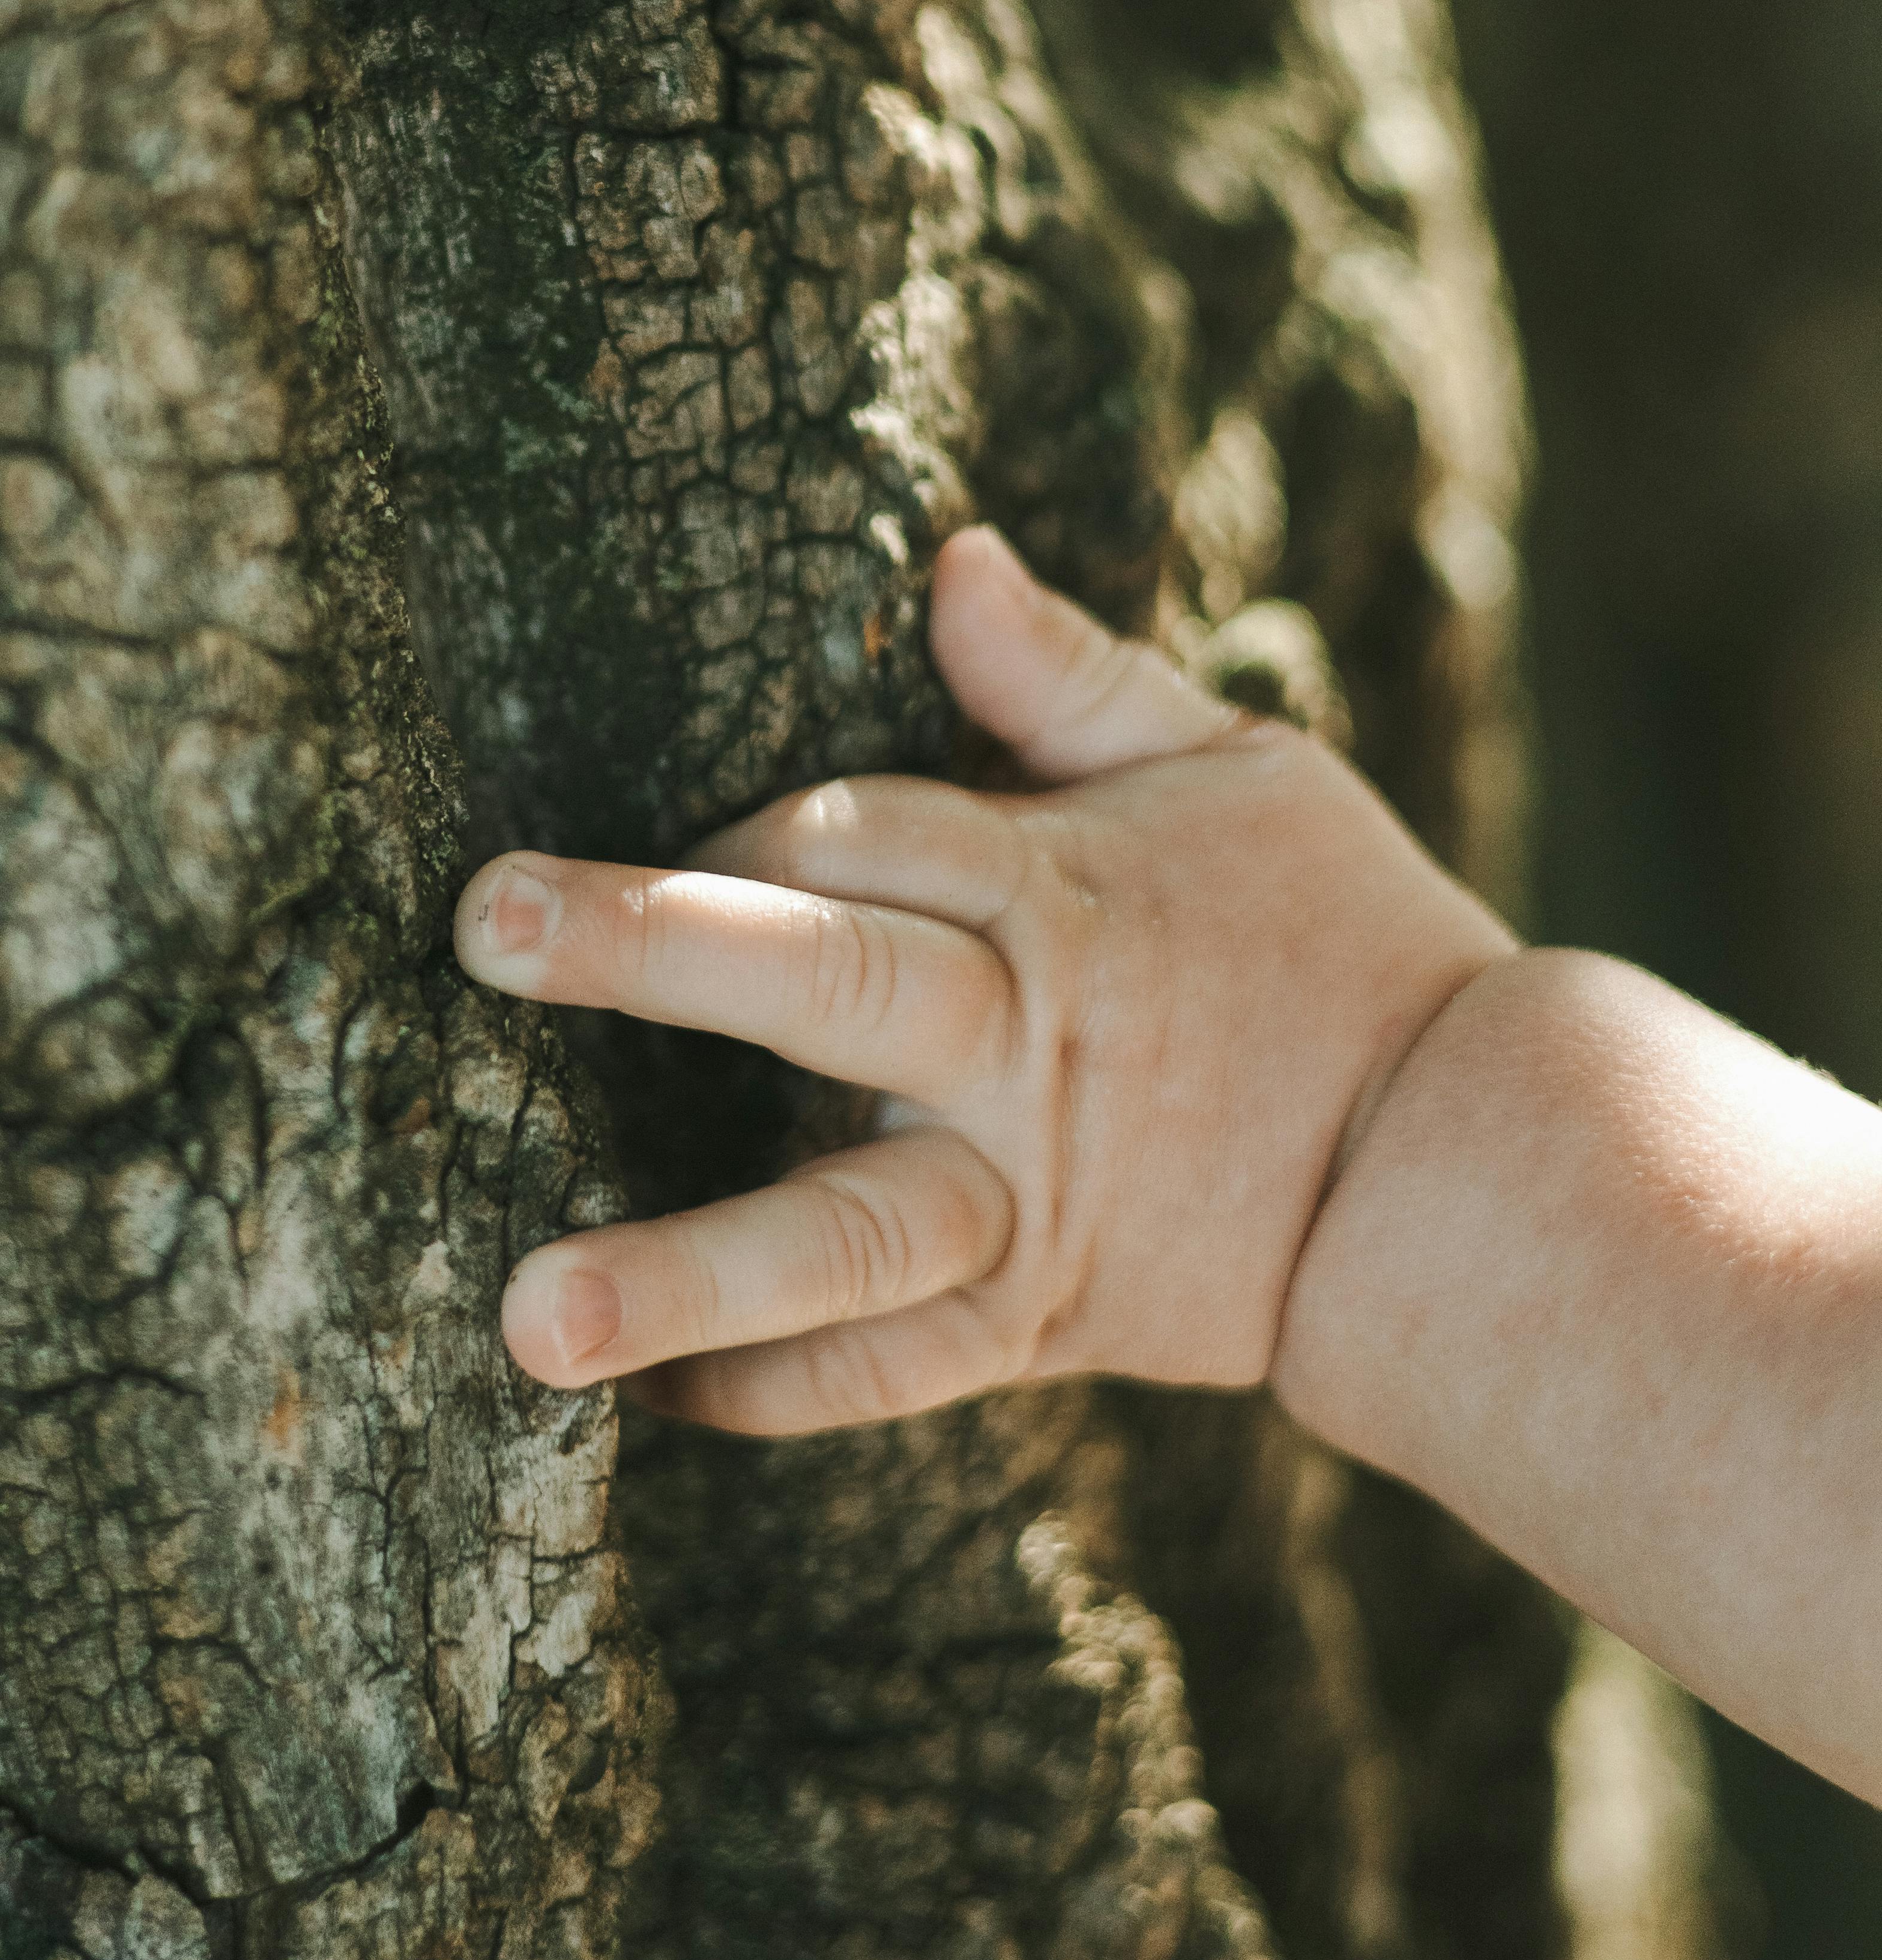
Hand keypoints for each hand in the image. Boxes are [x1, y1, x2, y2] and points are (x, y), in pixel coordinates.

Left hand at [453, 526, 1513, 1430]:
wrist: (1474, 1169)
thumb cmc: (1342, 935)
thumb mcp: (1235, 765)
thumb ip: (1070, 677)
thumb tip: (948, 557)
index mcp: (1059, 893)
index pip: (856, 829)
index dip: (742, 827)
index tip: (645, 838)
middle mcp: (1021, 1049)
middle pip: (822, 980)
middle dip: (648, 947)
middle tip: (485, 924)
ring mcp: (1024, 1201)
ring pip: (838, 1235)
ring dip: (678, 1272)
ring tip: (521, 1318)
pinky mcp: (1039, 1324)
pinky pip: (888, 1375)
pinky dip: (770, 1395)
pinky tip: (643, 1402)